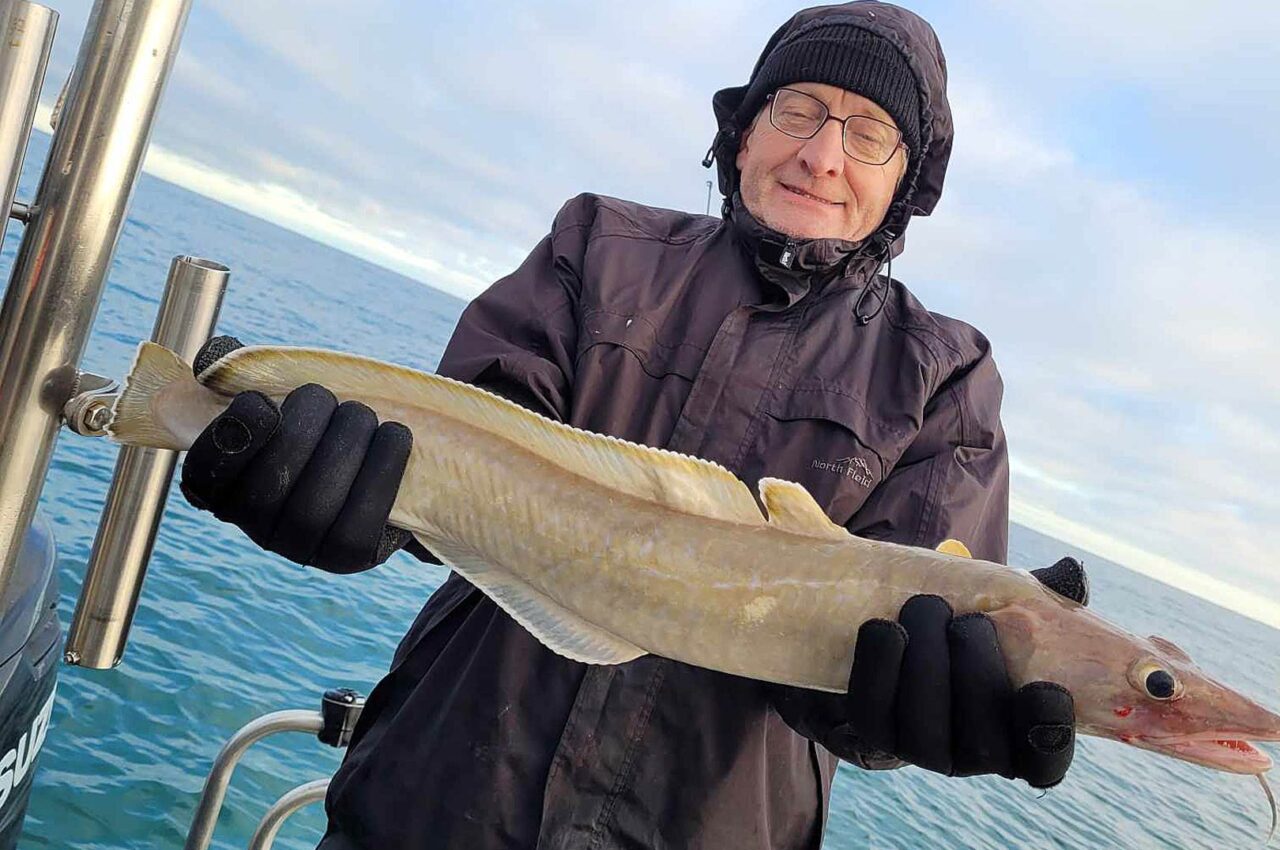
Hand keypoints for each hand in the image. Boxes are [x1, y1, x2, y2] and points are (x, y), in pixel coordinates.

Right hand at [179, 335, 413, 572]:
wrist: (375, 468)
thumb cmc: (316, 426)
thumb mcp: (277, 398)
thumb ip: (242, 374)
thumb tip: (214, 359)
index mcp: (224, 491)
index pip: (206, 475)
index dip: (232, 437)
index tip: (261, 403)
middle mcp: (256, 529)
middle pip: (270, 484)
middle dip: (302, 427)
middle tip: (324, 397)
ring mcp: (303, 550)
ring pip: (317, 502)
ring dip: (345, 441)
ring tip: (360, 415)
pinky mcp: (350, 556)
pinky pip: (363, 517)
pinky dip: (383, 466)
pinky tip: (393, 436)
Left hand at [773, 556, 1089, 787]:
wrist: (889, 630)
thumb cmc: (963, 623)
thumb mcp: (1005, 609)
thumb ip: (1040, 598)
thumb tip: (1069, 573)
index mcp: (1017, 734)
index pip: (1044, 763)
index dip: (1047, 734)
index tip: (1044, 686)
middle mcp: (971, 754)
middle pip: (983, 746)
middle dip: (977, 676)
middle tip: (969, 622)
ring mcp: (919, 748)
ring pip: (924, 732)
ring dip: (927, 664)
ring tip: (927, 607)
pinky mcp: (872, 732)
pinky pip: (871, 712)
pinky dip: (879, 667)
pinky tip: (885, 627)